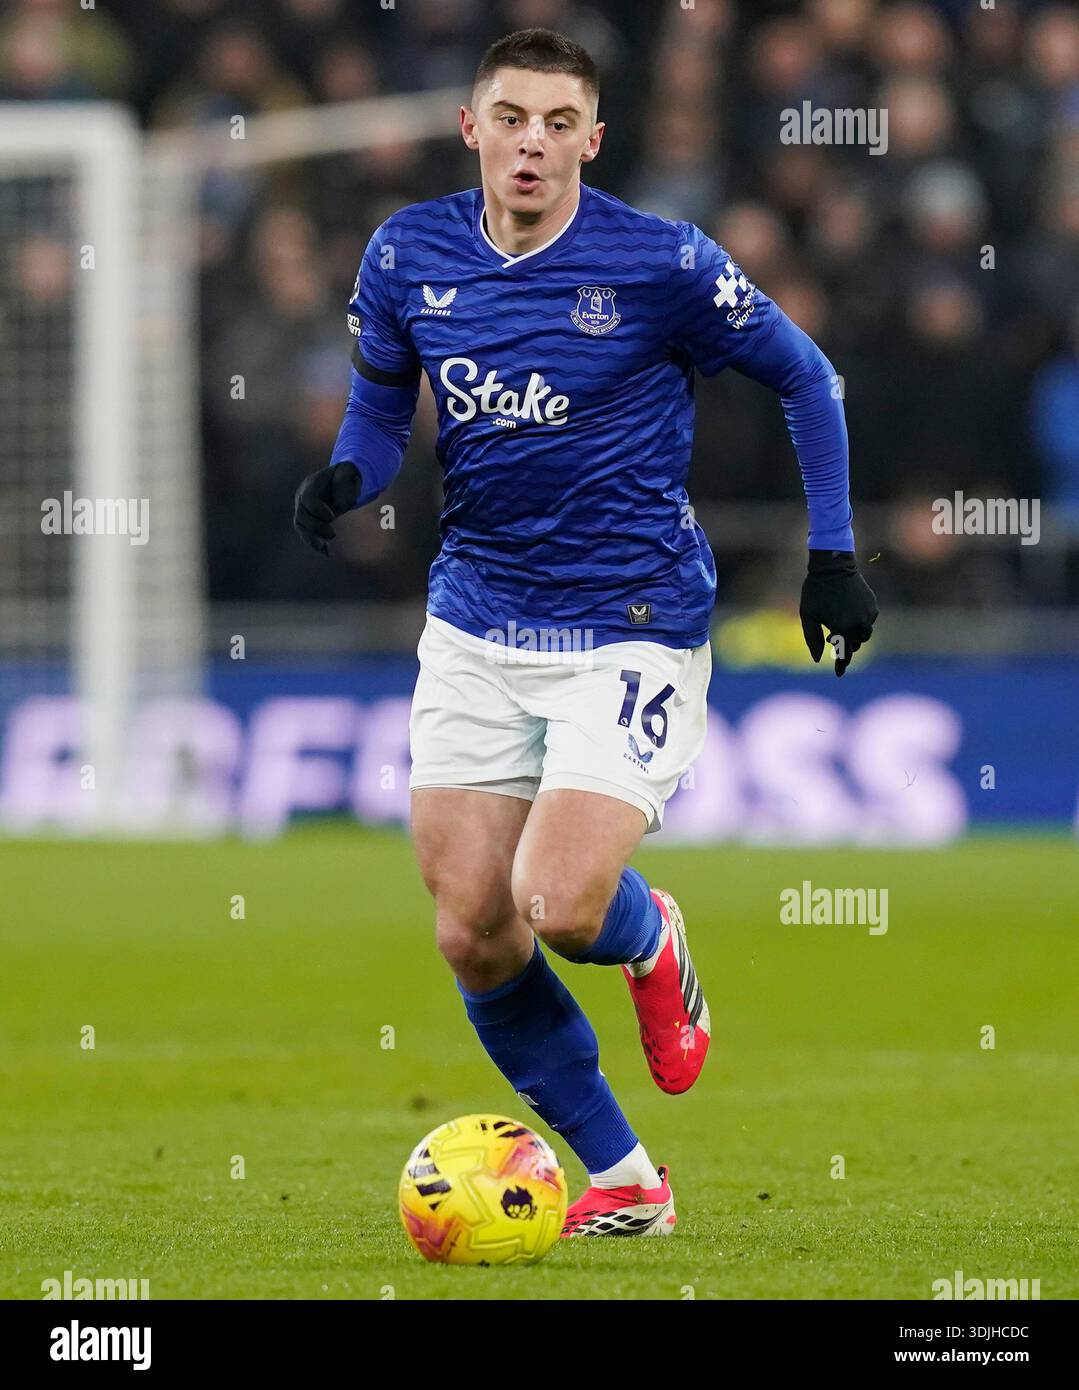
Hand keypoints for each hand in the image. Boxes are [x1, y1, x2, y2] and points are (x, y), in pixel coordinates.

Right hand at [293, 461, 361, 555]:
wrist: (339, 480)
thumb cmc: (345, 477)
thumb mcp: (348, 473)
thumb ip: (345, 485)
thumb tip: (338, 506)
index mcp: (312, 483)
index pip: (308, 498)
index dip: (317, 509)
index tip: (332, 518)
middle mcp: (302, 496)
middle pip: (301, 514)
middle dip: (315, 527)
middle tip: (332, 535)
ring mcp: (302, 508)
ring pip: (300, 525)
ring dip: (312, 538)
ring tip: (325, 549)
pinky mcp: (305, 519)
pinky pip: (305, 532)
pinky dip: (314, 542)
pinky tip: (325, 552)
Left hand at [799, 549, 877, 675]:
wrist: (833, 567)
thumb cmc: (816, 592)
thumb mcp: (808, 616)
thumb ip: (812, 639)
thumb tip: (817, 660)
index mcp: (842, 629)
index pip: (844, 654)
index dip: (841, 665)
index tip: (838, 673)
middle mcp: (858, 624)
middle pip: (855, 645)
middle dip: (845, 646)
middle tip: (831, 639)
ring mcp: (868, 614)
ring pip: (864, 634)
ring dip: (853, 635)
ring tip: (839, 627)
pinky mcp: (873, 605)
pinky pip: (868, 620)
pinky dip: (859, 622)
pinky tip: (848, 613)